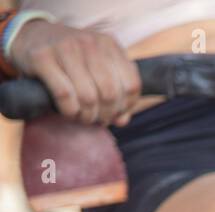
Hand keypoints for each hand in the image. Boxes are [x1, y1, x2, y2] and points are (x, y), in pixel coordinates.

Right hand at [10, 20, 139, 124]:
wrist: (30, 35)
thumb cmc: (70, 59)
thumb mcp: (97, 68)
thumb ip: (115, 92)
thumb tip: (122, 121)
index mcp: (109, 44)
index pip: (131, 85)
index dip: (126, 106)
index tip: (115, 114)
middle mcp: (90, 43)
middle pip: (110, 93)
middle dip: (106, 114)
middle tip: (97, 119)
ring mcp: (65, 48)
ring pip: (88, 96)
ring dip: (87, 115)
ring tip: (83, 117)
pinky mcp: (42, 57)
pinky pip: (64, 94)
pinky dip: (70, 111)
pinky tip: (69, 112)